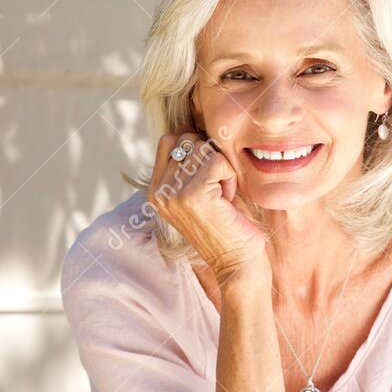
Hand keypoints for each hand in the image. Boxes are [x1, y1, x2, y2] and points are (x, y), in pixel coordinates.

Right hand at [149, 129, 268, 283]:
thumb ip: (187, 165)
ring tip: (223, 196)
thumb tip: (189, 127)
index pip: (169, 139)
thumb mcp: (198, 192)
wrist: (236, 263)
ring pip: (203, 148)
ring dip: (222, 169)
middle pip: (187, 139)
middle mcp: (158, 191)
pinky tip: (228, 201)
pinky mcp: (191, 194)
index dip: (195, 146)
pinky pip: (218, 161)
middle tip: (218, 189)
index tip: (209, 175)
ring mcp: (172, 193)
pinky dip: (230, 177)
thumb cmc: (226, 226)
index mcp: (155, 189)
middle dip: (210, 158)